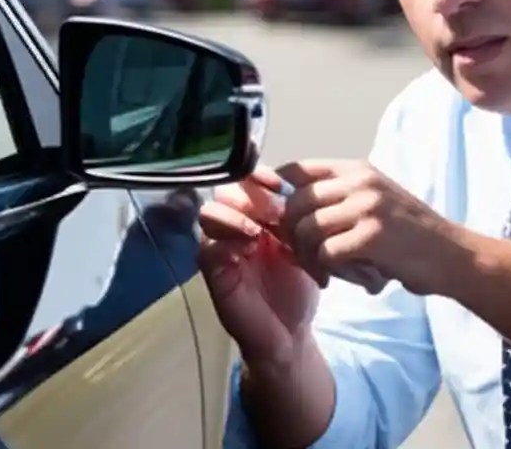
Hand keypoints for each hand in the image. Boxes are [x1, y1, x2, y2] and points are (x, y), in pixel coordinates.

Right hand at [196, 165, 320, 366]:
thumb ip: (294, 219)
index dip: (257, 175)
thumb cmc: (298, 289)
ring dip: (234, 216)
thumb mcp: (303, 247)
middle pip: (224, 191)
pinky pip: (207, 248)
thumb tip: (292, 188)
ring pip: (209, 214)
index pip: (245, 182)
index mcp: (255, 216)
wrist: (290, 334)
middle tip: (272, 211)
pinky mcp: (212, 273)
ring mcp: (220, 248)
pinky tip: (248, 248)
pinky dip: (226, 243)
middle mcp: (233, 227)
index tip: (276, 182)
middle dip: (248, 195)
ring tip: (258, 231)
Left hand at [276, 159, 461, 296]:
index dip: (275, 193)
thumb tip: (285, 208)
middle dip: (290, 235)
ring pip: (306, 229)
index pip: (297, 169)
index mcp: (356, 170)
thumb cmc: (410, 235)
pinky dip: (332, 269)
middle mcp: (359, 181)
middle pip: (295, 203)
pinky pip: (326, 253)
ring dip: (309, 257)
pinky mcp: (372, 236)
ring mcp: (366, 206)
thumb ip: (337, 199)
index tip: (272, 217)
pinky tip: (351, 276)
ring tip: (327, 271)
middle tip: (303, 257)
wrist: (453, 256)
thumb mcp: (373, 201)